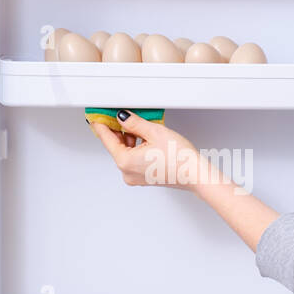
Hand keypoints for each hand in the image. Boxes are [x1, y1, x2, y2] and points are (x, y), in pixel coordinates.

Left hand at [89, 111, 203, 189]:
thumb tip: (122, 118)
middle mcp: (127, 172)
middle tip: (119, 116)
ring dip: (129, 139)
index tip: (97, 116)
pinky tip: (144, 138)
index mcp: (125, 162)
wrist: (195, 174)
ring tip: (138, 125)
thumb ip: (134, 123)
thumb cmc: (179, 158)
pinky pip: (134, 160)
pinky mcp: (144, 178)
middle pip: (116, 147)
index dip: (102, 124)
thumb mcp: (154, 132)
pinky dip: (136, 148)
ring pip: (125, 153)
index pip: (107, 139)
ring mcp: (135, 177)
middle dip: (118, 131)